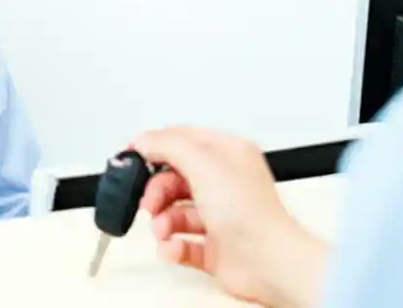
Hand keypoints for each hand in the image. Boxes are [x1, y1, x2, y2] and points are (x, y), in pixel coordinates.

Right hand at [131, 127, 327, 307]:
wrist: (269, 262)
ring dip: (162, 221)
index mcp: (228, 154)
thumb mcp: (203, 162)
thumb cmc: (251, 212)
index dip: (156, 146)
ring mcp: (220, 216)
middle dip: (157, 191)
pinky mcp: (215, 247)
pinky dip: (173, 247)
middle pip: (174, 178)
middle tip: (151, 202)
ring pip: (175, 213)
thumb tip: (144, 139)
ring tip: (163, 229)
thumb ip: (168, 145)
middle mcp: (224, 183)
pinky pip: (182, 243)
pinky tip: (174, 247)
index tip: (133, 155)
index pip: (184, 140)